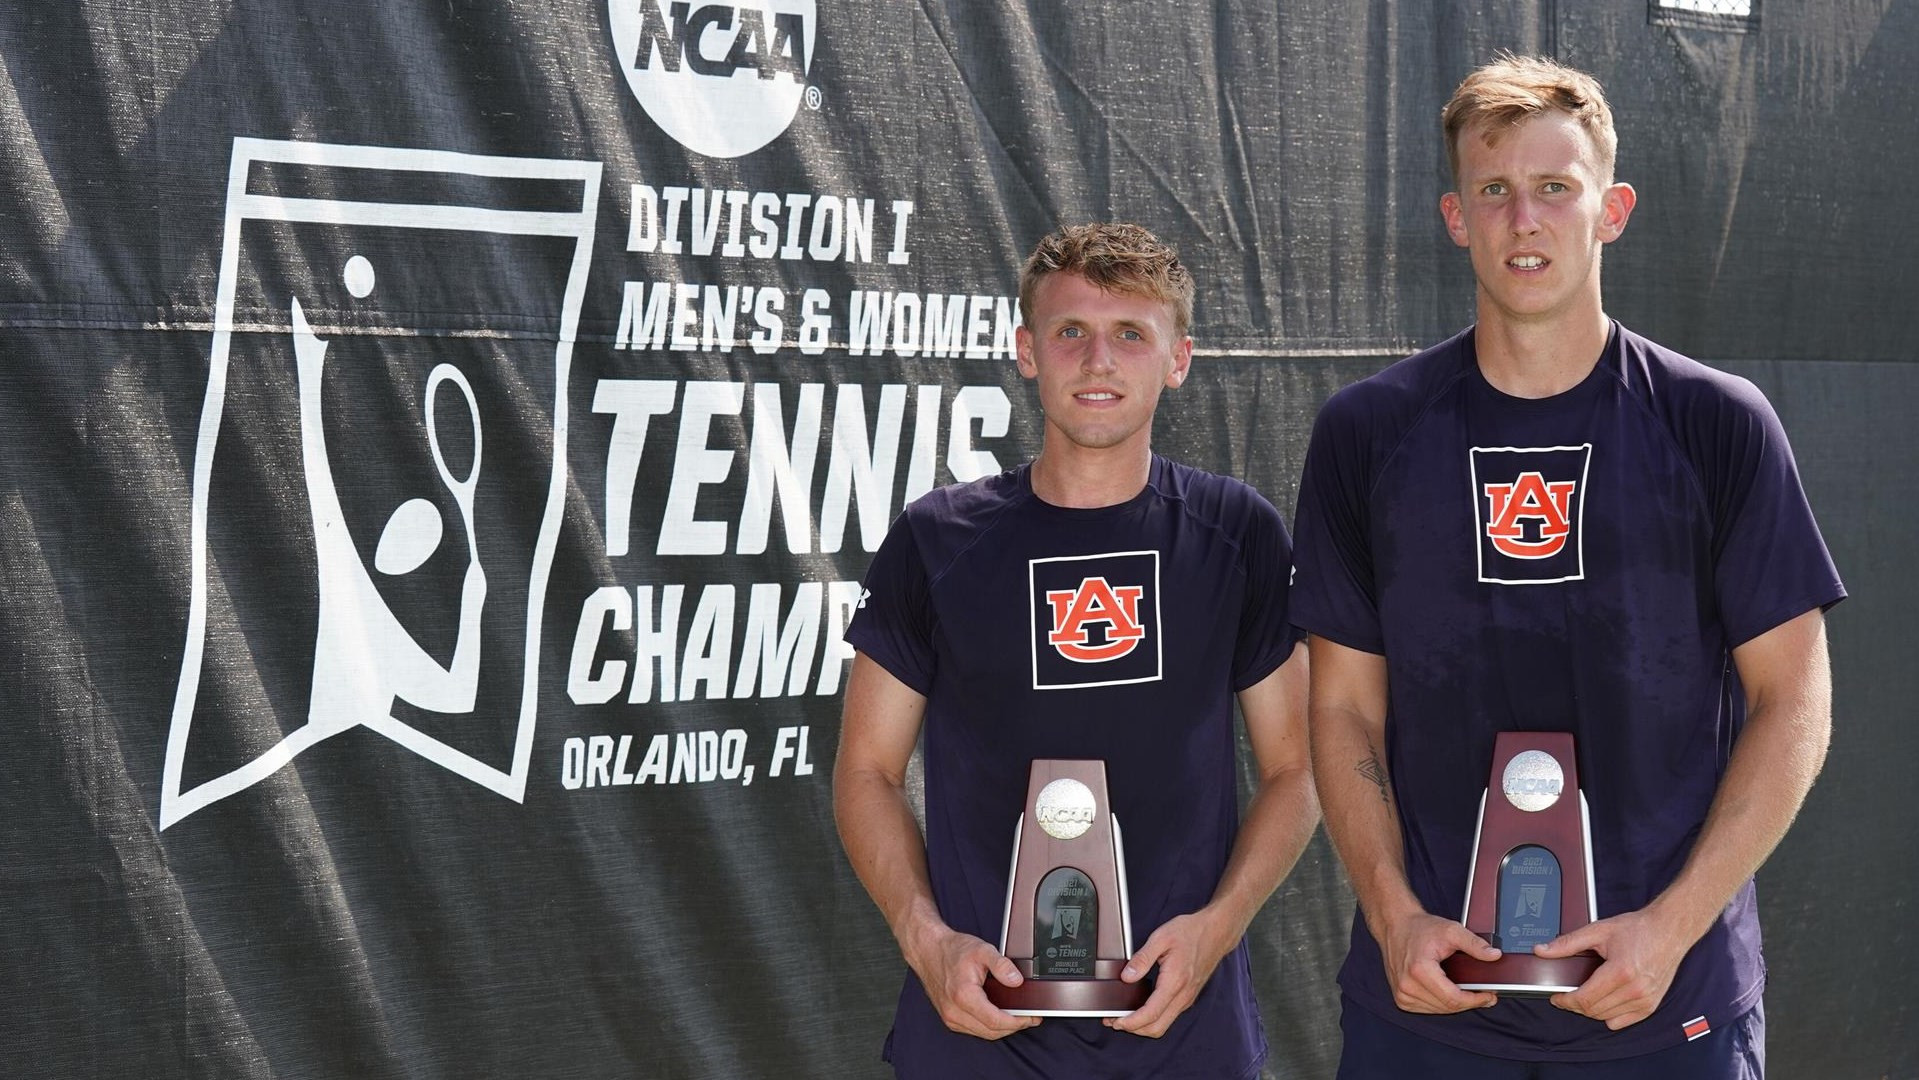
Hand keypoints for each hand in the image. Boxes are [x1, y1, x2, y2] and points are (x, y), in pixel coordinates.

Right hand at [904, 928, 1040, 1039]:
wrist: (929, 950)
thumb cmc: (952, 950)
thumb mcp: (982, 949)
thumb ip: (1002, 965)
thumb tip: (1017, 981)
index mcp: (964, 995)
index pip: (996, 1021)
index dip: (1017, 1022)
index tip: (1031, 1017)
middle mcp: (954, 1011)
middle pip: (992, 1032)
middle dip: (1013, 1026)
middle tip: (1029, 1017)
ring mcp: (950, 1017)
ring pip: (983, 1034)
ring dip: (1002, 1028)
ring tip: (1017, 1017)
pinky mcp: (949, 1018)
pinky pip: (974, 1030)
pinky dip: (988, 1026)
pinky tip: (997, 1015)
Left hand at [1105, 910, 1236, 1037]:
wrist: (1216, 932)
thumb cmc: (1191, 932)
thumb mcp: (1161, 938)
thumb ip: (1142, 959)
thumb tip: (1126, 977)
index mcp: (1175, 982)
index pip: (1151, 1014)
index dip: (1130, 1022)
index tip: (1115, 1021)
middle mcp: (1183, 995)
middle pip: (1157, 1028)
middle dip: (1134, 1029)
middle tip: (1114, 1021)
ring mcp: (1186, 998)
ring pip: (1163, 1024)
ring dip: (1143, 1026)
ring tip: (1124, 1016)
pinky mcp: (1187, 996)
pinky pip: (1169, 1016)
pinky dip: (1153, 1018)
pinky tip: (1141, 1008)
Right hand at [1378, 910, 1500, 1013]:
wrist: (1396, 926)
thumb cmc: (1420, 928)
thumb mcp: (1451, 930)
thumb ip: (1474, 944)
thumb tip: (1494, 955)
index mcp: (1419, 970)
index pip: (1454, 999)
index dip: (1476, 1000)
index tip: (1489, 995)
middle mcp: (1407, 986)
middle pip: (1449, 1007)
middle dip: (1469, 1001)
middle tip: (1483, 992)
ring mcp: (1402, 995)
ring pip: (1440, 1010)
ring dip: (1455, 1003)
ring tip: (1466, 990)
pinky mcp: (1402, 999)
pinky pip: (1429, 1008)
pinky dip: (1442, 1002)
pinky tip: (1446, 990)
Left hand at [1540, 907, 1690, 1029]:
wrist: (1669, 930)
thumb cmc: (1638, 929)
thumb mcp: (1598, 930)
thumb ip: (1567, 943)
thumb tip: (1542, 950)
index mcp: (1621, 971)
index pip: (1585, 999)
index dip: (1565, 1000)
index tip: (1556, 997)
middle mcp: (1635, 989)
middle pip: (1593, 1011)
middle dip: (1574, 1005)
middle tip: (1566, 994)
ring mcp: (1645, 1000)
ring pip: (1606, 1018)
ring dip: (1590, 1011)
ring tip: (1584, 995)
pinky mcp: (1651, 1005)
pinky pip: (1622, 1022)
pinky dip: (1609, 1015)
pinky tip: (1604, 1000)